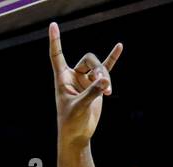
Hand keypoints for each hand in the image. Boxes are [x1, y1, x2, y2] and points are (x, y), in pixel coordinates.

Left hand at [49, 22, 121, 145]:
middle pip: (89, 60)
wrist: (78, 134)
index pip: (57, 55)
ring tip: (108, 92)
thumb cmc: (72, 122)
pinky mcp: (97, 85)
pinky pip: (106, 68)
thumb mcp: (80, 107)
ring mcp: (86, 80)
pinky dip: (112, 59)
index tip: (53, 25)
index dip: (55, 41)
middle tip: (104, 84)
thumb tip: (105, 80)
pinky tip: (119, 47)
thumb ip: (92, 93)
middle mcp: (73, 76)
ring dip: (105, 77)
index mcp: (62, 78)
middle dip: (99, 70)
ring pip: (99, 67)